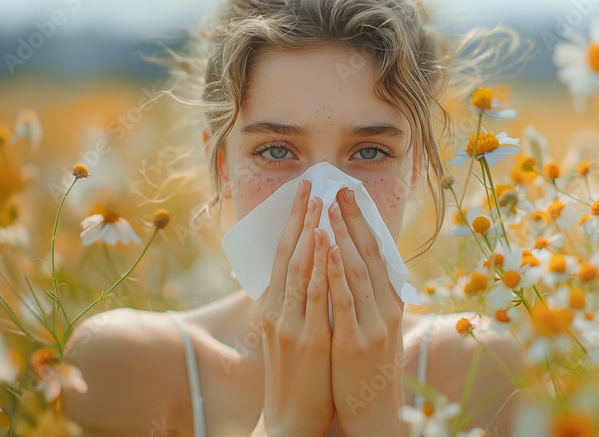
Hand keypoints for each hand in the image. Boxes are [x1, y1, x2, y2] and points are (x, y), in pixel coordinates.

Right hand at [256, 179, 334, 436]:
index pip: (282, 256)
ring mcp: (290, 324)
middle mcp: (276, 311)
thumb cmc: (296, 377)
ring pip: (300, 269)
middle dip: (300, 218)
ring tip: (319, 203)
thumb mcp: (288, 335)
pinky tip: (327, 245)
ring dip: (310, 233)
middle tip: (310, 185)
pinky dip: (320, 267)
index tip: (305, 195)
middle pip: (288, 255)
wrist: (290, 418)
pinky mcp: (307, 340)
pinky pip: (314, 296)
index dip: (294, 224)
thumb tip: (308, 274)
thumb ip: (295, 305)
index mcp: (272, 308)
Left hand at [327, 186, 407, 436]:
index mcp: (392, 305)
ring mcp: (372, 326)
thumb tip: (355, 267)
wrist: (375, 418)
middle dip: (354, 219)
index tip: (353, 195)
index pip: (378, 255)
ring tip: (330, 207)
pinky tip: (324, 249)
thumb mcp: (375, 330)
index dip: (366, 223)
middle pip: (369, 255)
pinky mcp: (353, 342)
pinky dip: (333, 270)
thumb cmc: (368, 372)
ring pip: (356, 271)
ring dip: (342, 235)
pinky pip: (341, 299)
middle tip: (340, 188)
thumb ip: (367, 300)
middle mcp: (387, 310)